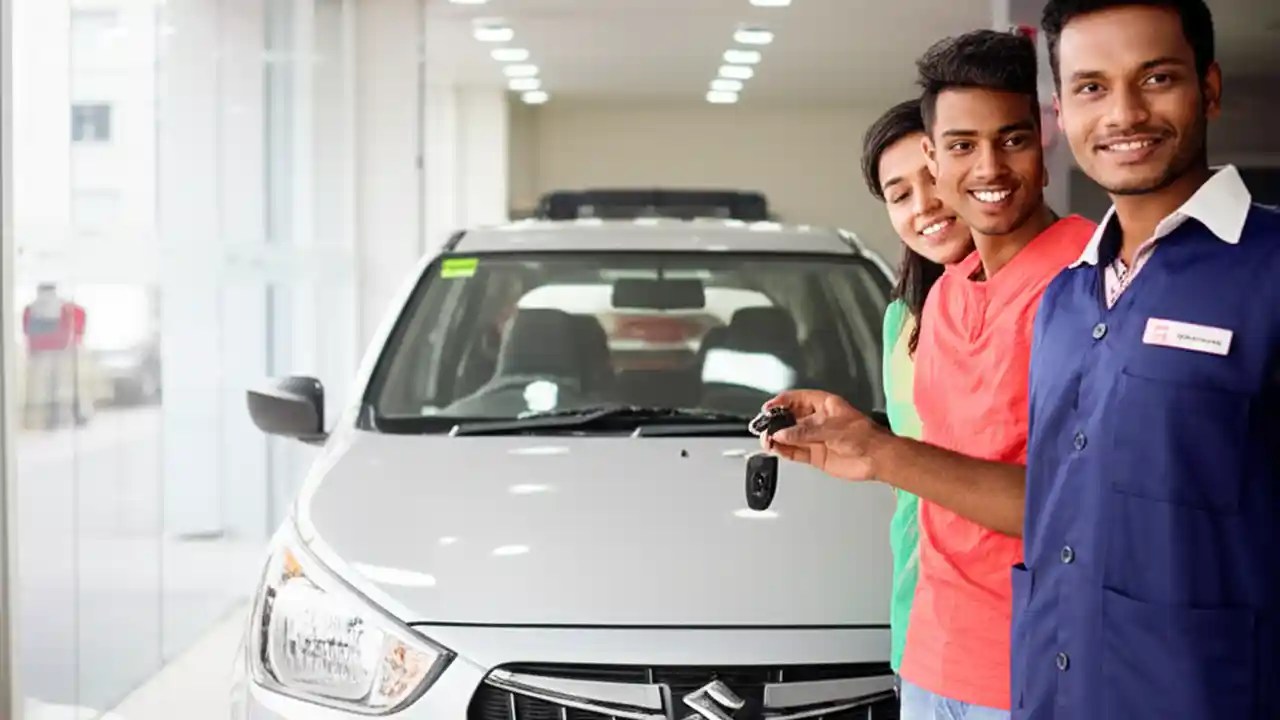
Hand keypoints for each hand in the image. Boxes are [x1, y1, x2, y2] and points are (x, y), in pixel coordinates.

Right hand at [760, 390, 885, 481]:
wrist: (877, 458)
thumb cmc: (865, 436)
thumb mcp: (833, 428)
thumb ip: (806, 432)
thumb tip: (784, 433)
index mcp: (825, 405)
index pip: (798, 399)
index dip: (782, 401)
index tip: (769, 407)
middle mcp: (818, 421)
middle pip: (790, 418)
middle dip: (776, 421)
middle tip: (764, 426)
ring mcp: (816, 438)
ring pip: (790, 436)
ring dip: (777, 438)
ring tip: (767, 440)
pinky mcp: (816, 455)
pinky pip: (795, 452)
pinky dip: (784, 451)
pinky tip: (776, 449)